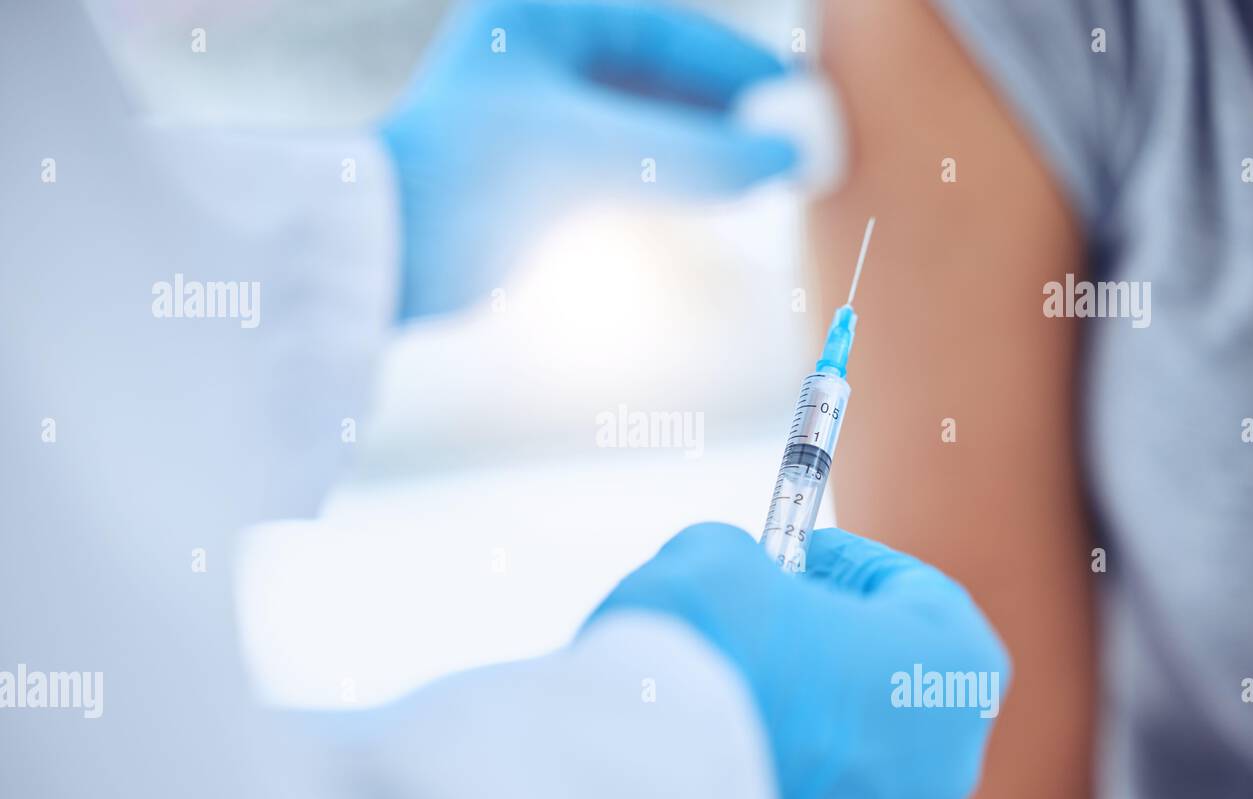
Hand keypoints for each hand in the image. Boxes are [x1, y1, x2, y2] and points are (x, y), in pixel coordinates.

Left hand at [379, 0, 796, 318]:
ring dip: (709, 150)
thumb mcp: (593, 151)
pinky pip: (632, 165)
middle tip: (797, 140)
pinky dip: (678, 178)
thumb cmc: (467, 176)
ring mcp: (546, 115)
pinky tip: (724, 193)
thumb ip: (692, 155)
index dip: (737, 70)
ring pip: (653, 125)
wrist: (387, 253)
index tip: (795, 102)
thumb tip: (785, 158)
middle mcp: (546, 56)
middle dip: (730, 112)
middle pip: (665, 77)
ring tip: (775, 172)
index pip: (666, 33)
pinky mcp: (545, 174)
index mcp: (544, 14)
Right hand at [585, 523, 1010, 798]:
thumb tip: (734, 578)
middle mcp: (944, 756)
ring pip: (852, 739)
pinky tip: (719, 730)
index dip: (851, 563)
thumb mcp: (725, 559)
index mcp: (955, 666)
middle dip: (829, 635)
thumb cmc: (714, 652)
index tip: (804, 554)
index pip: (916, 591)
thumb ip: (748, 560)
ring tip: (731, 673)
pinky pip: (812, 789)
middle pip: (892, 672)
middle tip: (766, 609)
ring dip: (801, 701)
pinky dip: (776, 756)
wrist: (648, 772)